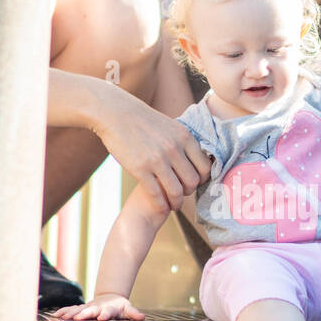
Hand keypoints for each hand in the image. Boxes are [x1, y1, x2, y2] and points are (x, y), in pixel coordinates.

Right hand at [52, 292, 145, 320]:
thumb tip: (141, 317)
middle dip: (84, 314)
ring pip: (78, 310)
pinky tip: (55, 316)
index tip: (101, 317)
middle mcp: (96, 308)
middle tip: (78, 318)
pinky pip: (71, 310)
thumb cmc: (119, 306)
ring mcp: (88, 308)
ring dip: (70, 313)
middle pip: (90, 310)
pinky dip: (63, 312)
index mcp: (108, 308)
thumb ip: (133, 313)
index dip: (105, 314)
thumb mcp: (127, 308)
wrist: (110, 298)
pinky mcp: (81, 309)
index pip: (107, 311)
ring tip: (62, 318)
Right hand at [91, 81, 211, 216]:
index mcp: (184, 137)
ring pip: (176, 191)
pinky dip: (161, 205)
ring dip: (177, 203)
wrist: (116, 113)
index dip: (202, 180)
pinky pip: (156, 195)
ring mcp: (157, 160)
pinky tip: (160, 206)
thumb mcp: (171, 126)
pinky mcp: (140, 169)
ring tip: (173, 204)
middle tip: (182, 194)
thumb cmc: (143, 121)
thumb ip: (184, 143)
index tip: (195, 183)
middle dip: (189, 192)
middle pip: (193, 182)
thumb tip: (197, 159)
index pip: (205, 167)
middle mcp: (174, 149)